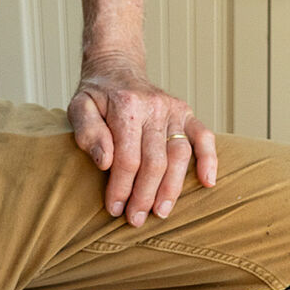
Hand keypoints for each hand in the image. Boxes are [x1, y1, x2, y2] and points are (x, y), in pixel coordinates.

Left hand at [67, 55, 217, 226]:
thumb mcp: (79, 107)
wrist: (117, 69)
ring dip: (172, 188)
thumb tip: (105, 162)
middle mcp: (154, 107)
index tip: (115, 209)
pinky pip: (204, 137)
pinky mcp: (186, 114)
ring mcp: (173, 110)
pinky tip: (208, 182)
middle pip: (154, 161)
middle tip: (136, 220)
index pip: (127, 157)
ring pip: (179, 155)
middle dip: (144, 195)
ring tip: (162, 212)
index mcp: (126, 107)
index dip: (121, 188)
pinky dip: (209, 159)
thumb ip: (88, 133)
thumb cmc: (97, 96)